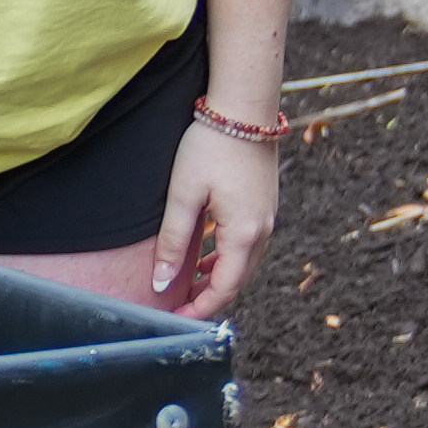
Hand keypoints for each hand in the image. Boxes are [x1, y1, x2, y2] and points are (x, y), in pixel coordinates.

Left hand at [145, 126, 279, 320]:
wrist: (244, 108)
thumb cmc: (210, 147)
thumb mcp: (183, 195)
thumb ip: (172, 240)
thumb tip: (160, 282)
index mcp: (244, 233)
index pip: (224, 288)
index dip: (201, 308)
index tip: (177, 318)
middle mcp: (262, 230)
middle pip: (237, 280)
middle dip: (208, 297)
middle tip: (177, 306)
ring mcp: (267, 217)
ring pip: (242, 263)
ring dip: (216, 277)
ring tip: (185, 285)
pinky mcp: (263, 204)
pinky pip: (246, 244)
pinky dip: (224, 257)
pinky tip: (202, 255)